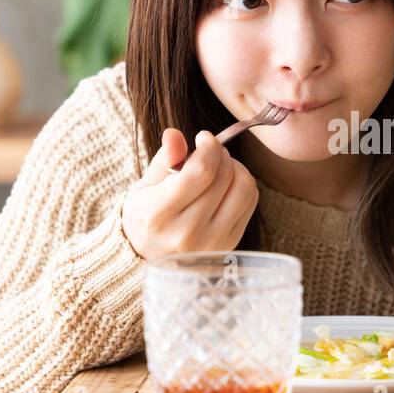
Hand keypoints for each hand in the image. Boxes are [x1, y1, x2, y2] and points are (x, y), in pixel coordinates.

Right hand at [122, 128, 258, 260]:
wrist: (150, 258)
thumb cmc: (146, 217)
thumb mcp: (144, 187)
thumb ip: (163, 159)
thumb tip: (174, 134)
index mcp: (159, 214)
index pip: (200, 171)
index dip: (209, 147)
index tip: (204, 138)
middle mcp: (187, 232)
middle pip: (224, 176)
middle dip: (221, 153)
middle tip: (210, 150)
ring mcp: (212, 241)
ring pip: (243, 188)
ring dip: (236, 167)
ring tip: (220, 166)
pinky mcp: (230, 243)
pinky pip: (249, 202)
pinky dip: (243, 184)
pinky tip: (227, 184)